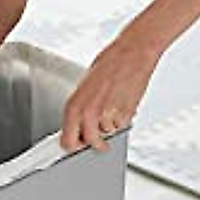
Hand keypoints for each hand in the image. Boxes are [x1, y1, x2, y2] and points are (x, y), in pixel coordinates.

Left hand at [61, 28, 161, 152]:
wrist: (132, 53)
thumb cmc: (109, 63)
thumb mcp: (86, 86)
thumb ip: (82, 107)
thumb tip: (80, 125)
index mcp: (74, 106)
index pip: (67, 141)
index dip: (73, 145)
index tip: (77, 145)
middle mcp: (88, 114)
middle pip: (89, 144)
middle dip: (94, 142)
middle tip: (99, 133)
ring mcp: (107, 117)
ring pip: (107, 135)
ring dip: (111, 126)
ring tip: (113, 104)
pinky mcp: (125, 116)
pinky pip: (122, 127)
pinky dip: (123, 119)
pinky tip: (122, 102)